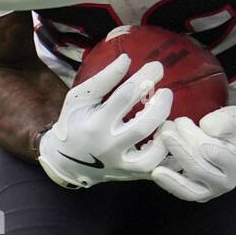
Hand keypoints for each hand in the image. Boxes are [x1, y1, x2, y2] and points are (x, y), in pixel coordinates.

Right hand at [38, 54, 172, 188]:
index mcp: (95, 123)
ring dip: (166, 135)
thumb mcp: (79, 98)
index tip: (157, 67)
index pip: (125, 97)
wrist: (65, 162)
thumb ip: (103, 80)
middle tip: (166, 92)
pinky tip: (169, 138)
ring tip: (170, 120)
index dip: (144, 78)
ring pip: (151, 156)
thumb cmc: (73, 124)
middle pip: (142, 127)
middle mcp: (109, 146)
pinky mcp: (130, 175)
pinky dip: (167, 155)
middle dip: (160, 106)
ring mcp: (120, 164)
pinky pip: (155, 170)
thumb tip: (127, 58)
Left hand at [151, 104, 235, 201]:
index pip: (212, 152)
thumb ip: (224, 121)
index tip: (181, 120)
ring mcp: (211, 190)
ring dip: (171, 178)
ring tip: (156, 170)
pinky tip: (157, 173)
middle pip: (198, 170)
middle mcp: (225, 182)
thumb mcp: (235, 118)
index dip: (193, 136)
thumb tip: (207, 127)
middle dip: (179, 150)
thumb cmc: (235, 127)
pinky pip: (182, 192)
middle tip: (166, 133)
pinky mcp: (198, 192)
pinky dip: (169, 183)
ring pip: (189, 190)